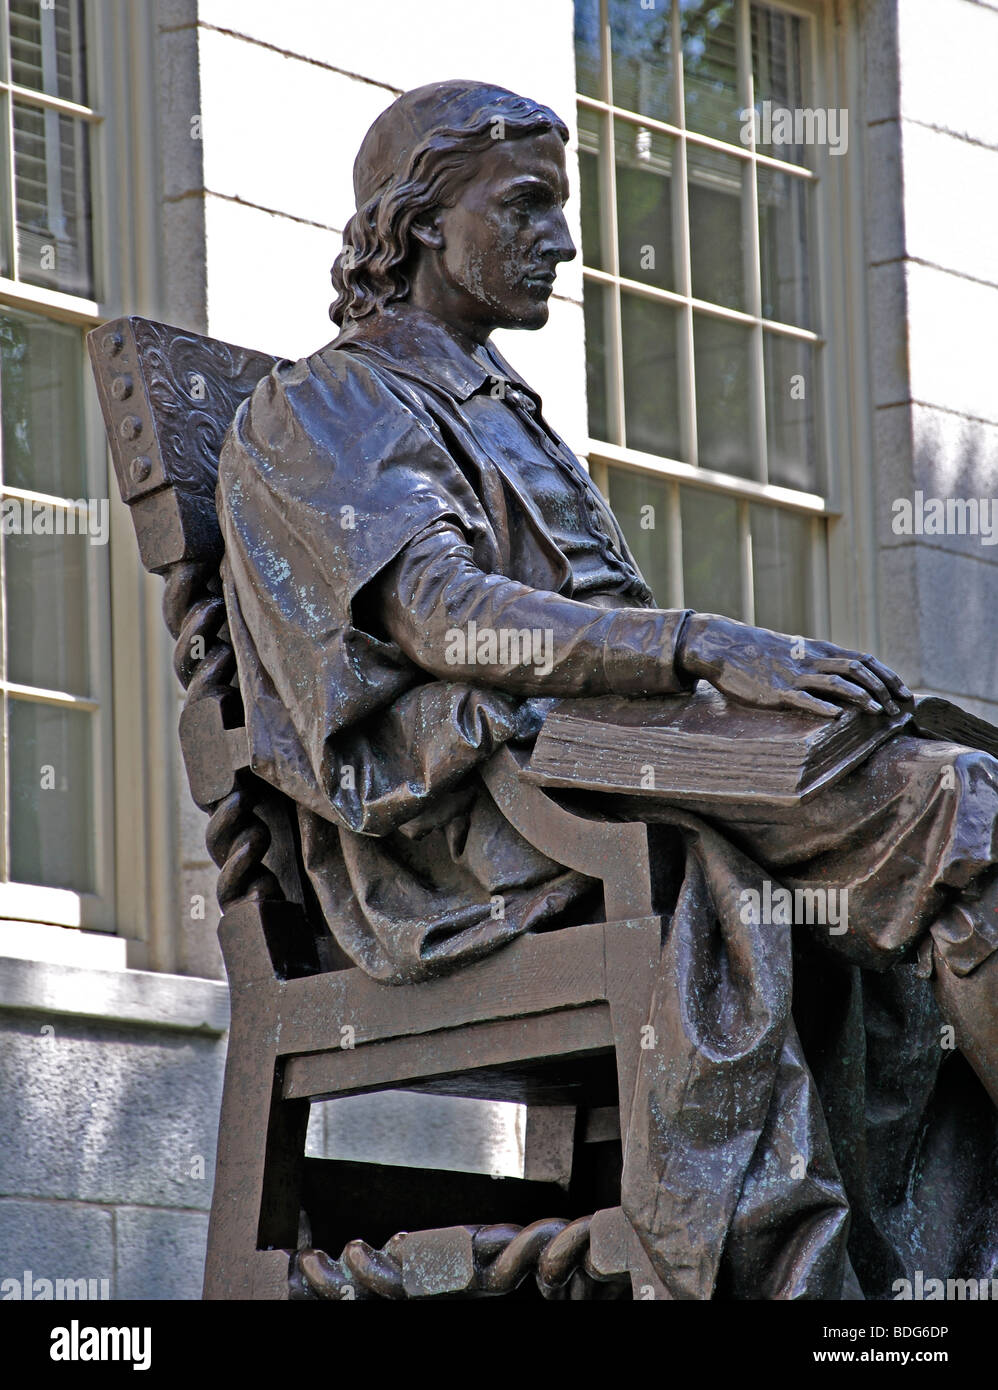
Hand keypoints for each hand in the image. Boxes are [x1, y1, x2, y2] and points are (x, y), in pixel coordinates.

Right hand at [677, 613, 911, 718]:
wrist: (725, 646)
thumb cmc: (760, 652)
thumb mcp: (795, 651)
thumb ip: (819, 662)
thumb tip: (843, 678)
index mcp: (819, 650)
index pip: (864, 660)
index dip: (888, 676)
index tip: (904, 693)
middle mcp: (812, 661)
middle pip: (857, 670)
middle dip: (882, 689)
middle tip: (897, 709)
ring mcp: (795, 676)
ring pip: (836, 683)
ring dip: (861, 697)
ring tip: (878, 712)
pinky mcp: (777, 691)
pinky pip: (803, 699)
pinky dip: (823, 706)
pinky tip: (838, 717)